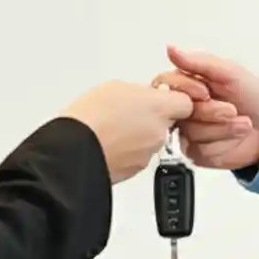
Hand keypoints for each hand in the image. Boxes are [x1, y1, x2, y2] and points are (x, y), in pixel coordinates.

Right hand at [63, 80, 195, 183]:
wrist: (72, 152)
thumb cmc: (90, 118)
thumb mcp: (115, 87)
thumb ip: (139, 92)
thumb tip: (142, 97)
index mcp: (158, 108)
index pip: (185, 102)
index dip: (173, 98)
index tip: (160, 96)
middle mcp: (158, 133)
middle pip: (168, 122)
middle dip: (153, 117)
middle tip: (129, 110)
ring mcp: (148, 154)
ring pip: (152, 140)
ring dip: (139, 133)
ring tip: (113, 126)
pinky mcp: (135, 170)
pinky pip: (138, 155)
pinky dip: (128, 149)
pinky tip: (110, 141)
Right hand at [151, 45, 258, 170]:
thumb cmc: (254, 95)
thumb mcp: (228, 72)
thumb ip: (197, 62)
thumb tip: (171, 49)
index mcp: (188, 84)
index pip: (166, 83)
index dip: (185, 89)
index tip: (205, 92)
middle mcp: (185, 108)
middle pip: (177, 110)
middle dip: (209, 111)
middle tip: (232, 109)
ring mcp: (189, 130)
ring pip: (190, 131)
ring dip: (221, 127)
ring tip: (242, 122)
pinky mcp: (196, 151)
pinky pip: (197, 148)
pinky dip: (221, 141)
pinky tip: (235, 135)